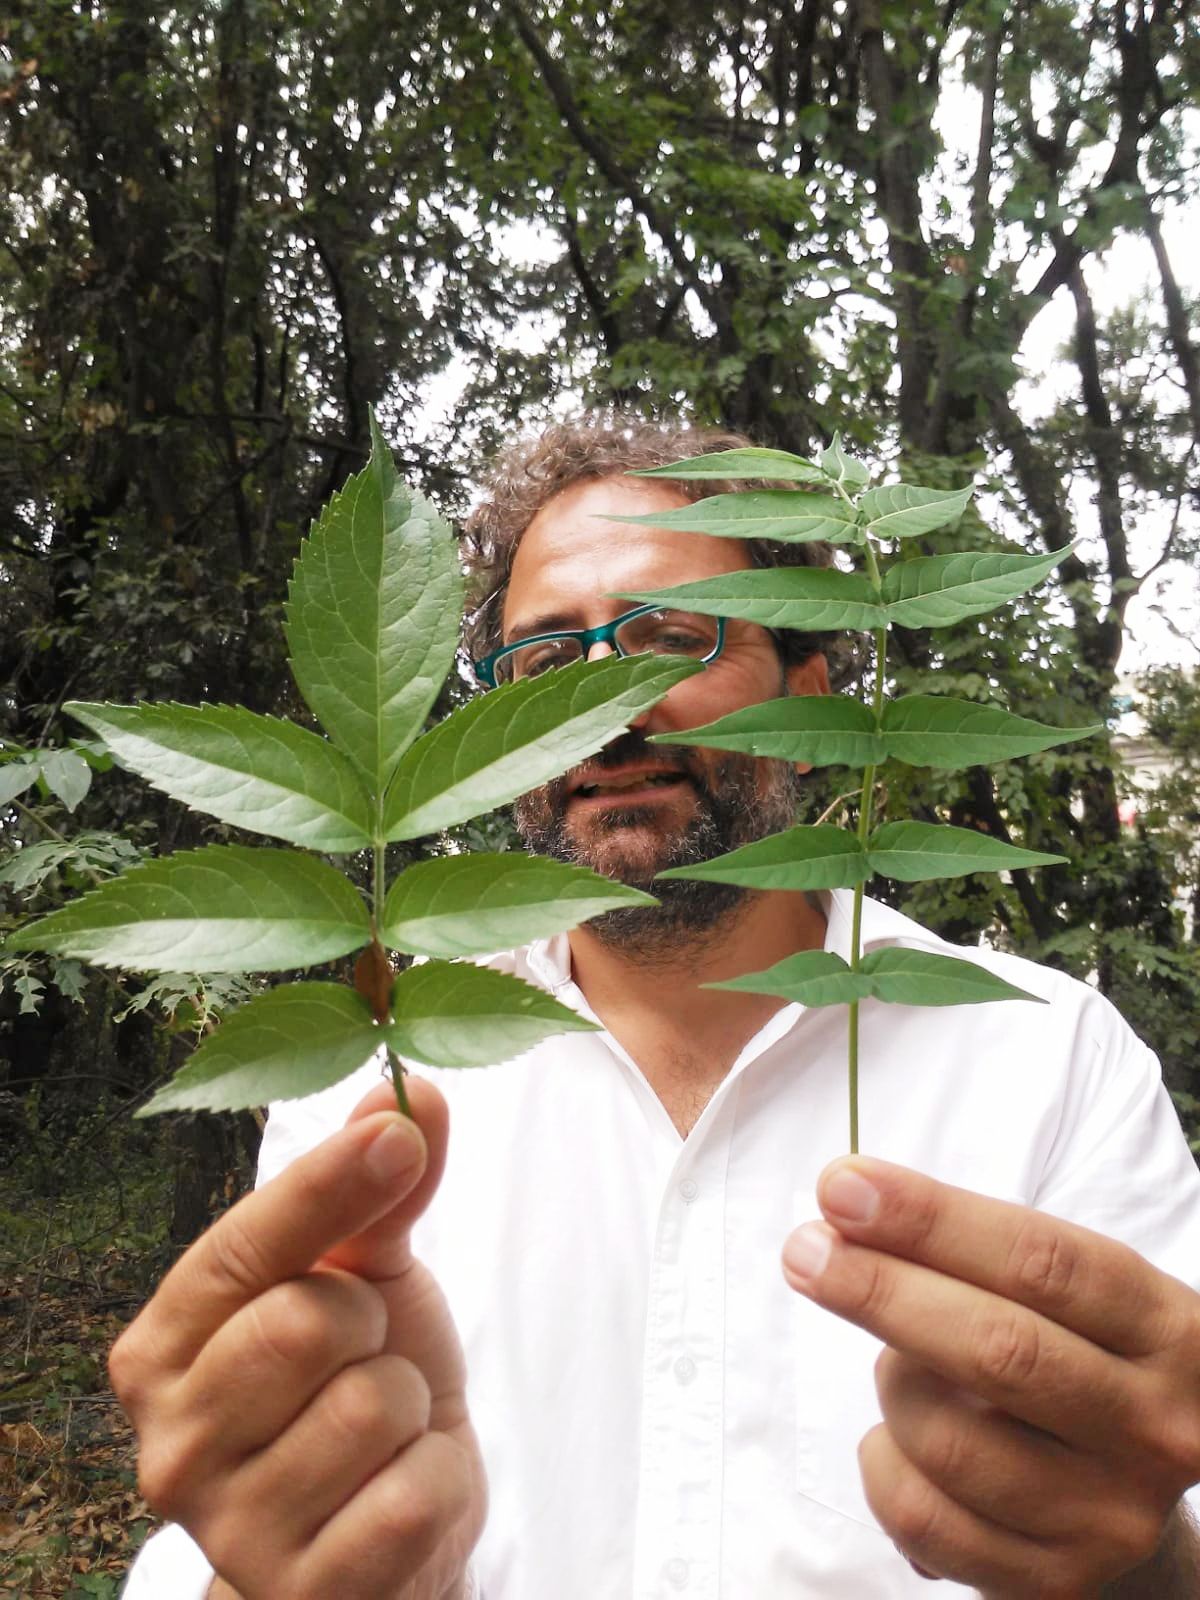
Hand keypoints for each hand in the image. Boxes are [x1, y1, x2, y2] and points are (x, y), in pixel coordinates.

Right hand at [110, 1078, 485, 1599]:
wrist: (393, 1529)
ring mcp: (230, 1531)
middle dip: (371, 1326)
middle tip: (364, 1356)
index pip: (242, 1247)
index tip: (396, 1134)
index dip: (327, 1183)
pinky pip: (409, 1496)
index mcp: (163, 1349)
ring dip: (407, 1407)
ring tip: (381, 1433)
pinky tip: (396, 1494)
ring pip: (369, 1407)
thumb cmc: (359, 1382)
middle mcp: (170, 1443)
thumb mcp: (367, 1276)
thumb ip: (378, 1192)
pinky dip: (434, 1479)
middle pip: (306, 1323)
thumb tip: (413, 1096)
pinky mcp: (301, 1595)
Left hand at [782, 1158, 1199, 1597]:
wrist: (1128, 1494)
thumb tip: (848, 1202)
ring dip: (892, 1386)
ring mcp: (1110, 1516)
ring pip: (947, 1440)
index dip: (933, 1219)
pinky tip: (895, 1442)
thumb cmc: (1072, 1356)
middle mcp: (1157, 1426)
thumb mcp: (1063, 1295)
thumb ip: (969, 1249)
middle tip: (805, 1251)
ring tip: (900, 1370)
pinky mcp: (1055, 1583)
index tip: (845, 1188)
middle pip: (998, 1349)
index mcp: (1169, 1330)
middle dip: (882, 1290)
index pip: (1042, 1261)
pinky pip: (922, 1518)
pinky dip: (882, 1464)